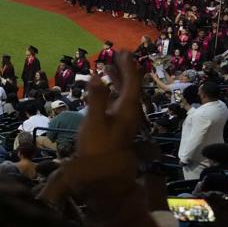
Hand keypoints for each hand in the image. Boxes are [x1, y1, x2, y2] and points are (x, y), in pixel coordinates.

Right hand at [39, 52, 143, 204]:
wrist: (105, 176)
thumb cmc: (98, 148)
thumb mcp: (95, 122)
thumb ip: (96, 98)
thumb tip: (97, 76)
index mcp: (128, 107)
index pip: (132, 80)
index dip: (128, 65)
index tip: (122, 51)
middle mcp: (130, 112)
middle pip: (131, 85)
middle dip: (124, 70)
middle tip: (117, 55)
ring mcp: (126, 120)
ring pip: (125, 94)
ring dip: (119, 80)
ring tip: (109, 67)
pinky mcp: (119, 127)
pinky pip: (119, 102)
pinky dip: (113, 91)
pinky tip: (105, 89)